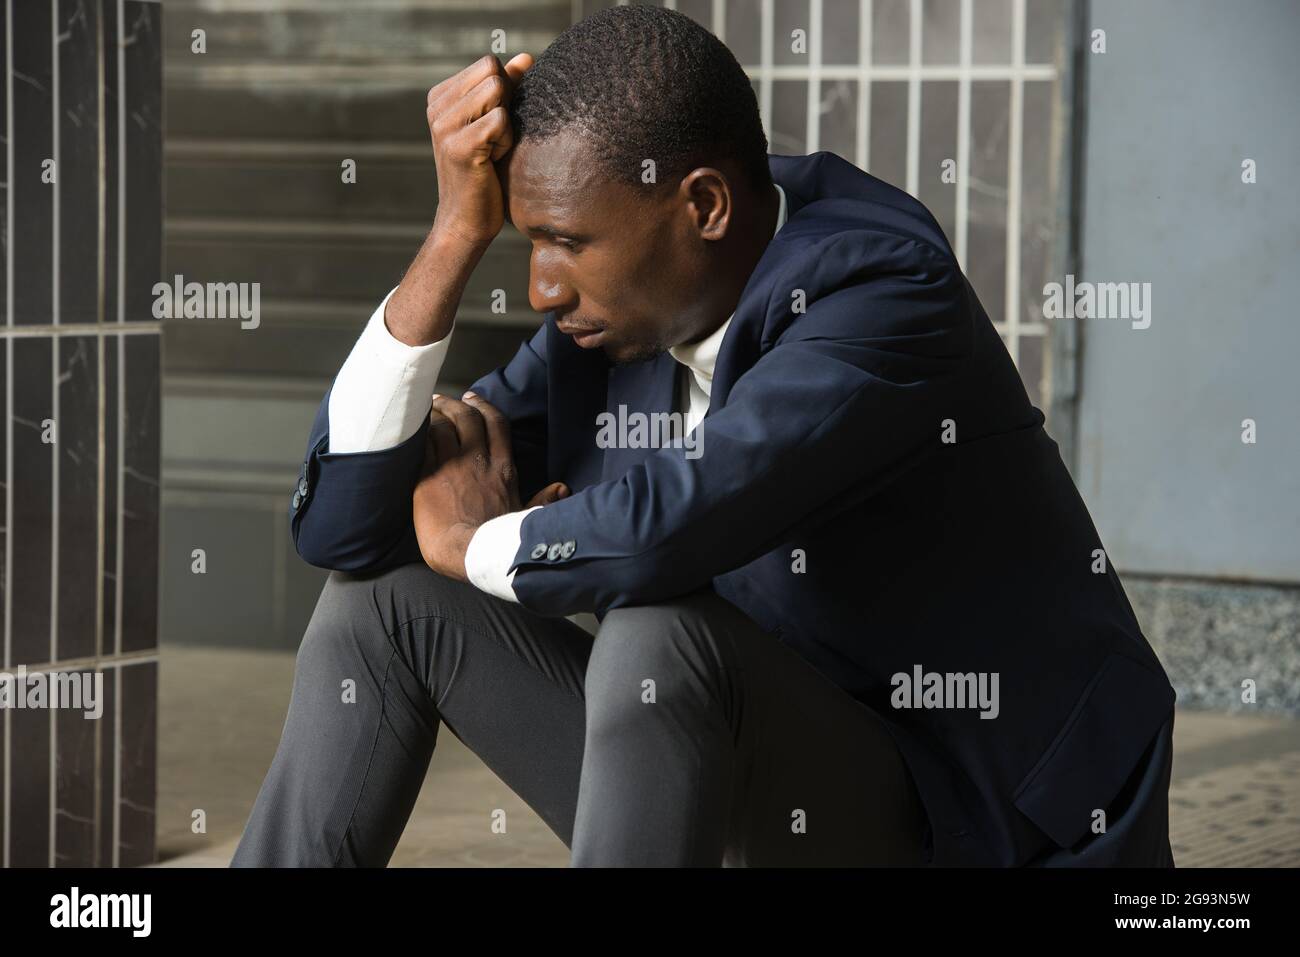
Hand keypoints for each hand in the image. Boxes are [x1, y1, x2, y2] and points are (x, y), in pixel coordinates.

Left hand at [413, 391, 567, 580]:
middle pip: (467, 417)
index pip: (496, 424)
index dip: (483, 407)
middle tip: (444, 400)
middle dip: (455, 404)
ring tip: (427, 411)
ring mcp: (451, 466)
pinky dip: (419, 434)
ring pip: (442, 427)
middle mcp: (477, 461)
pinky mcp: (428, 477)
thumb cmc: (497, 542)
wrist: (468, 553)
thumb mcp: (527, 518)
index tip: (473, 399)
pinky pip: (423, 445)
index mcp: (502, 468)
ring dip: (434, 415)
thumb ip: (543, 500)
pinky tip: (414, 432)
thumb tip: (562, 489)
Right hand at [426, 52, 533, 249]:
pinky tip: (491, 162)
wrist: (466, 221)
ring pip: (498, 93)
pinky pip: (501, 121)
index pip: (489, 64)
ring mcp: (444, 125)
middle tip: (493, 140)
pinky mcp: (459, 145)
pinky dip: (506, 142)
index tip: (490, 128)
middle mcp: (436, 106)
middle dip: (506, 105)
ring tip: (492, 150)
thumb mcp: (494, 124)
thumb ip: (507, 88)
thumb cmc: (486, 173)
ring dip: (507, 125)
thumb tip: (526, 57)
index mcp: (440, 96)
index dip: (504, 93)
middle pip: (493, 73)